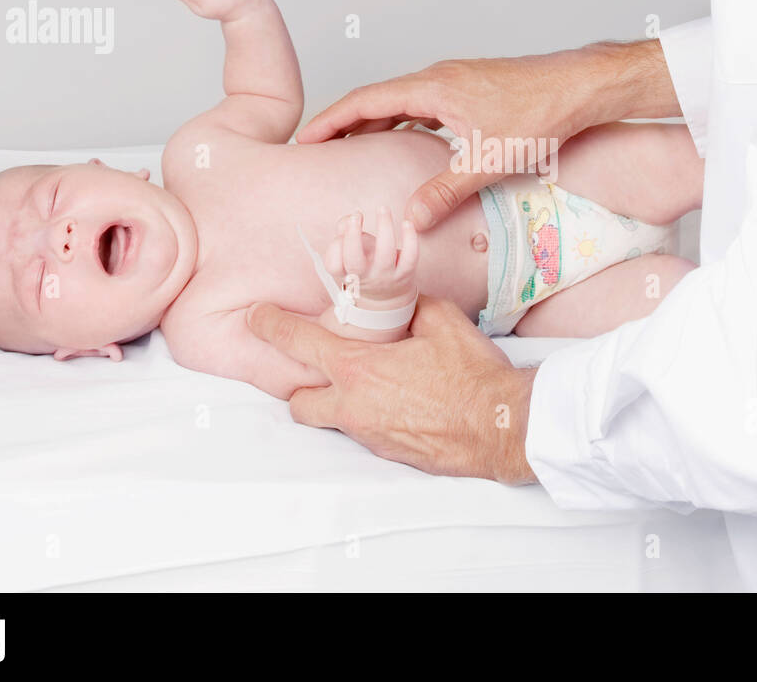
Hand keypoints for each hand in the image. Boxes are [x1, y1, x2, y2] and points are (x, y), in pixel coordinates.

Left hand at [246, 296, 538, 483]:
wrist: (502, 426)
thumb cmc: (472, 374)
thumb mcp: (441, 320)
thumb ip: (411, 307)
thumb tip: (402, 303)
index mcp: (358, 367)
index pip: (297, 342)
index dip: (269, 326)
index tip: (254, 317)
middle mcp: (354, 406)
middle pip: (299, 401)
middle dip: (299, 386)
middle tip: (316, 371)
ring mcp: (370, 435)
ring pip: (335, 420)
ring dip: (340, 403)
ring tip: (368, 387)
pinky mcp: (391, 454)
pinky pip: (367, 433)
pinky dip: (373, 417)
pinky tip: (401, 405)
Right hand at [295, 41, 676, 231]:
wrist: (583, 86)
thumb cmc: (543, 112)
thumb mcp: (489, 159)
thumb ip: (445, 190)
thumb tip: (411, 217)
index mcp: (433, 87)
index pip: (364, 100)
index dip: (330, 120)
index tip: (305, 138)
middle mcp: (440, 78)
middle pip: (377, 99)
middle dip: (346, 124)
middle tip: (321, 150)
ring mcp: (457, 81)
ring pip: (402, 103)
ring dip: (376, 124)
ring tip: (356, 150)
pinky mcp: (474, 90)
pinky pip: (425, 105)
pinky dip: (406, 123)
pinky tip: (412, 145)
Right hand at [325, 206, 418, 307]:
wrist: (387, 294)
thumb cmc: (362, 262)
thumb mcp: (348, 250)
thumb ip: (343, 229)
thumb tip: (349, 219)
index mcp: (346, 273)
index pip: (334, 265)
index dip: (335, 246)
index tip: (345, 225)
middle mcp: (364, 277)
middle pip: (355, 262)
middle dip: (353, 237)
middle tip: (356, 215)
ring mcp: (386, 276)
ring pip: (385, 254)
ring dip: (384, 228)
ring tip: (382, 209)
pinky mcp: (406, 273)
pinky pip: (410, 257)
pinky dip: (410, 239)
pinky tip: (407, 223)